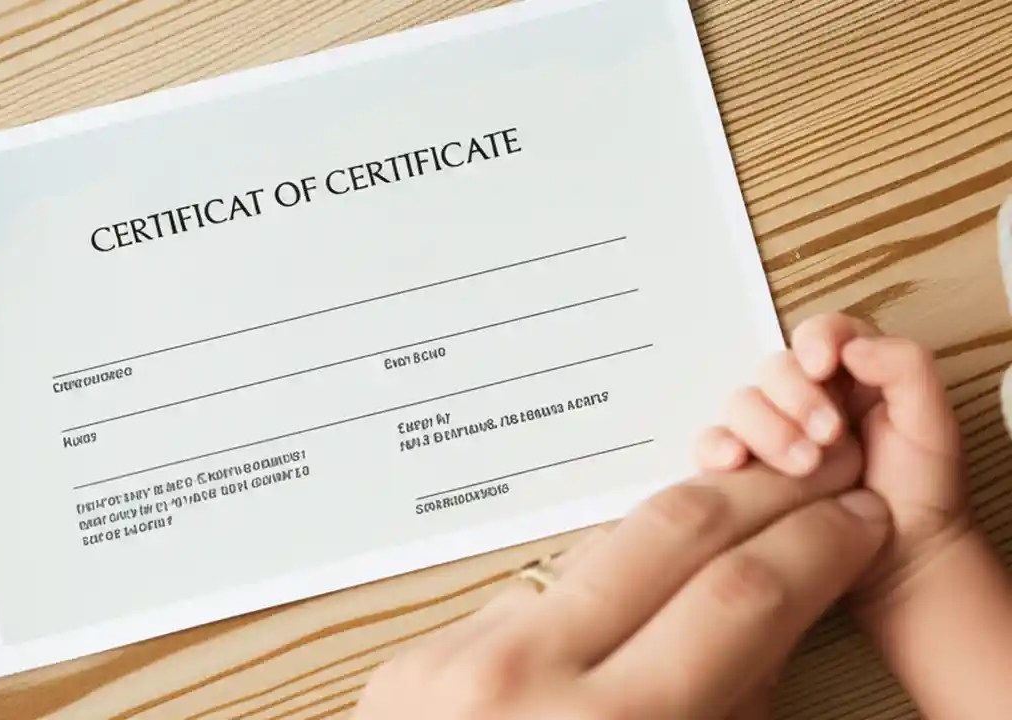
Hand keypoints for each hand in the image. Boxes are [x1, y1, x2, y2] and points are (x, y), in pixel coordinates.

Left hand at [354, 443, 888, 719]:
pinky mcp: (415, 656)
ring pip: (594, 552)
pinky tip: (627, 602)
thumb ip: (726, 711)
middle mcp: (525, 677)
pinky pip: (531, 600)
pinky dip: (593, 595)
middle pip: (669, 532)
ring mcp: (457, 658)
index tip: (852, 522)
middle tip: (809, 481)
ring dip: (678, 528)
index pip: (741, 597)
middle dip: (759, 494)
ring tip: (736, 518)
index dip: (816, 549)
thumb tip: (767, 627)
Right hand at [694, 313, 967, 604]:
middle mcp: (804, 400)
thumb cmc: (921, 494)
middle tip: (828, 435)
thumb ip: (906, 367)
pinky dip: (716, 447)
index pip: (821, 333)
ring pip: (741, 403)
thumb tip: (852, 346)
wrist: (903, 560)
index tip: (824, 364)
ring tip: (803, 466)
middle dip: (795, 396)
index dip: (816, 339)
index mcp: (850, 377)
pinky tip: (736, 461)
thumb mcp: (933, 422)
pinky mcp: (744, 471)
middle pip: (775, 368)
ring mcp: (770, 435)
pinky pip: (711, 444)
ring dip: (765, 428)